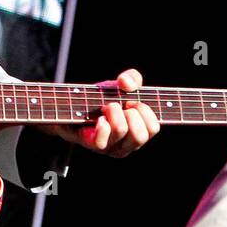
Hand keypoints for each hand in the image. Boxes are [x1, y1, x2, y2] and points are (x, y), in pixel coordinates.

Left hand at [43, 68, 159, 157]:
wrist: (72, 107)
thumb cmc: (100, 100)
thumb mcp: (119, 86)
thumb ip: (131, 79)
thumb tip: (126, 83)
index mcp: (138, 132)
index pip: (153, 128)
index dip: (145, 110)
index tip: (132, 101)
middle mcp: (127, 144)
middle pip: (141, 135)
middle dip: (131, 113)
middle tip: (119, 105)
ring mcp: (110, 148)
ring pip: (121, 131)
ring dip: (114, 112)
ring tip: (106, 107)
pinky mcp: (93, 146)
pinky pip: (101, 141)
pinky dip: (101, 125)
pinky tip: (98, 118)